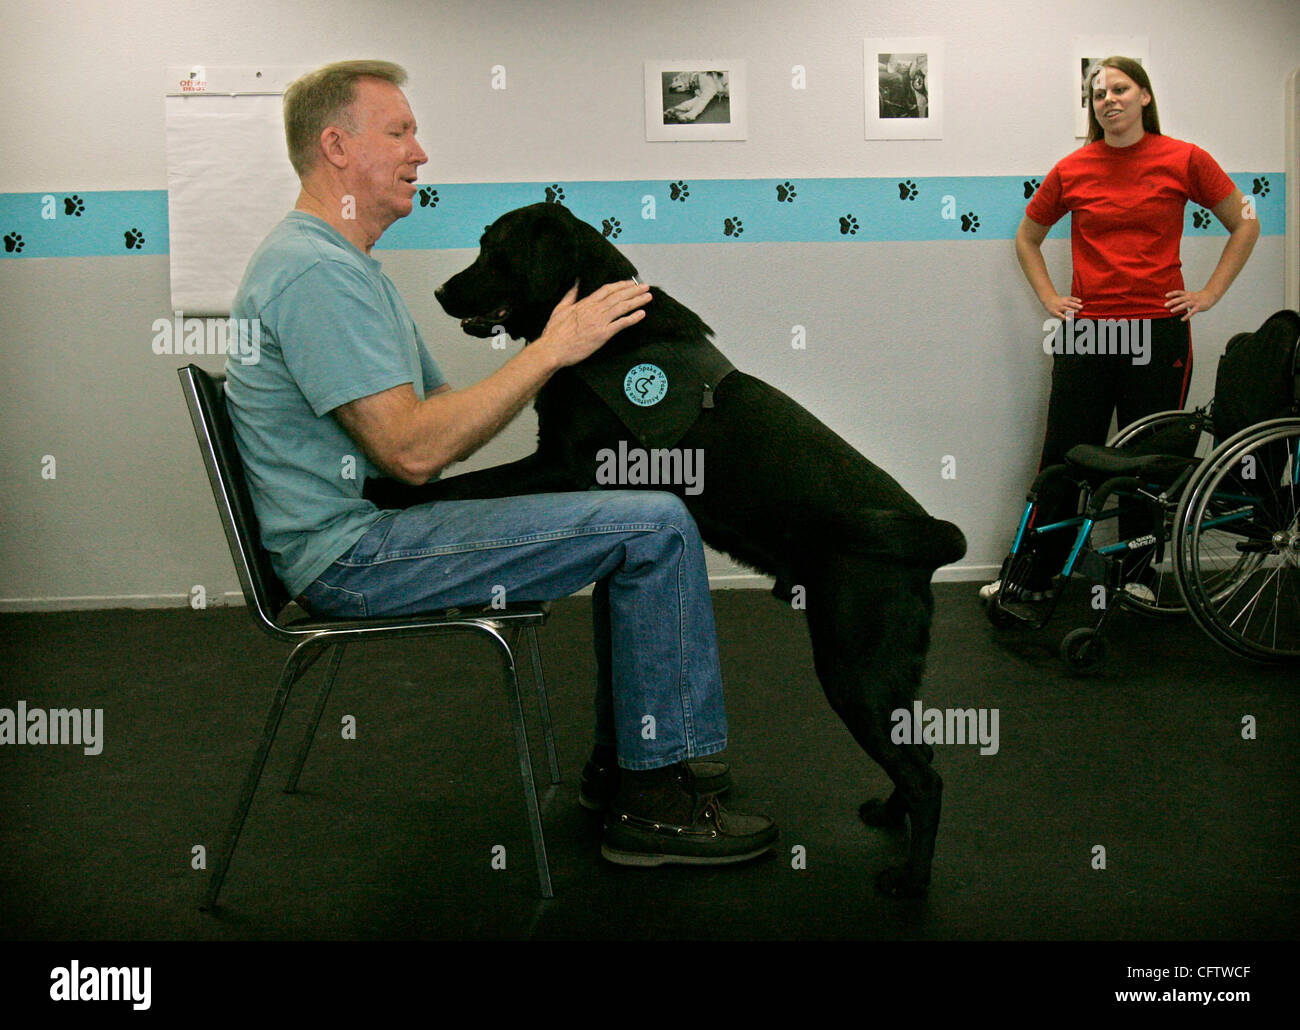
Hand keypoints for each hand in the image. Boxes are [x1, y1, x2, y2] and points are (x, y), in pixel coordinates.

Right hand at [536, 280, 650, 367]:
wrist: (552, 349)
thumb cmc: (554, 332)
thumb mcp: (560, 309)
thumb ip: (570, 295)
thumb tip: (576, 282)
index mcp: (585, 303)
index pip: (606, 290)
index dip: (620, 285)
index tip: (630, 282)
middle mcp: (594, 310)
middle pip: (618, 296)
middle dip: (633, 290)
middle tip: (645, 286)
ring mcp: (599, 322)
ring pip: (622, 307)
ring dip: (637, 301)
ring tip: (648, 296)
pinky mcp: (602, 335)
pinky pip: (621, 324)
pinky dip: (632, 318)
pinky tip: (642, 314)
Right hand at [1042, 294, 1082, 319]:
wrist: (1048, 300)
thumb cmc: (1058, 301)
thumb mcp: (1064, 299)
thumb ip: (1071, 302)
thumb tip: (1079, 306)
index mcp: (1065, 299)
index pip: (1071, 298)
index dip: (1076, 300)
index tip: (1081, 301)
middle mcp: (1062, 303)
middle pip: (1069, 303)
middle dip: (1075, 305)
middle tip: (1081, 307)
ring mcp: (1059, 307)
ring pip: (1066, 308)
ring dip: (1072, 310)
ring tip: (1077, 311)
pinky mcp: (1055, 312)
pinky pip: (1060, 315)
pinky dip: (1065, 317)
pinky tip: (1069, 319)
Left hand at [1164, 288, 1217, 321]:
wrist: (1211, 295)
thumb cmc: (1199, 296)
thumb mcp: (1190, 295)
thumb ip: (1183, 298)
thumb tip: (1173, 302)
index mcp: (1188, 294)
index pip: (1179, 292)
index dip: (1172, 293)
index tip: (1166, 295)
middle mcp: (1190, 297)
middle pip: (1180, 299)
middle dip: (1172, 302)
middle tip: (1165, 305)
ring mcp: (1194, 302)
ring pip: (1185, 305)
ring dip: (1178, 308)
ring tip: (1171, 311)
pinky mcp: (1198, 307)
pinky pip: (1192, 312)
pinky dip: (1187, 316)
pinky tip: (1182, 319)